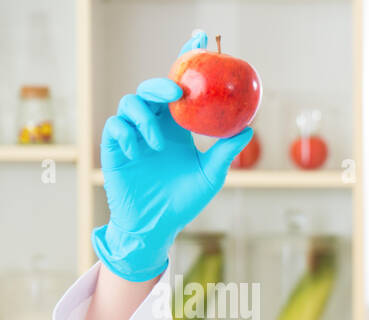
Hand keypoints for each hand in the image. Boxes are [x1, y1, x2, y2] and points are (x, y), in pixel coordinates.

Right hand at [93, 30, 253, 281]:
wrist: (157, 225)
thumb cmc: (184, 200)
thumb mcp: (211, 175)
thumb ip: (225, 151)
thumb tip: (249, 127)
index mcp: (177, 124)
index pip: (180, 86)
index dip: (187, 60)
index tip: (200, 39)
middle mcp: (154, 124)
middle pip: (151, 88)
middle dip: (160, 83)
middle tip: (175, 91)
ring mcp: (133, 134)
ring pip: (130, 104)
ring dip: (145, 117)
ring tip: (158, 144)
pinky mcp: (114, 148)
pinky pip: (115, 128)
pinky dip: (127, 135)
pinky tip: (141, 153)